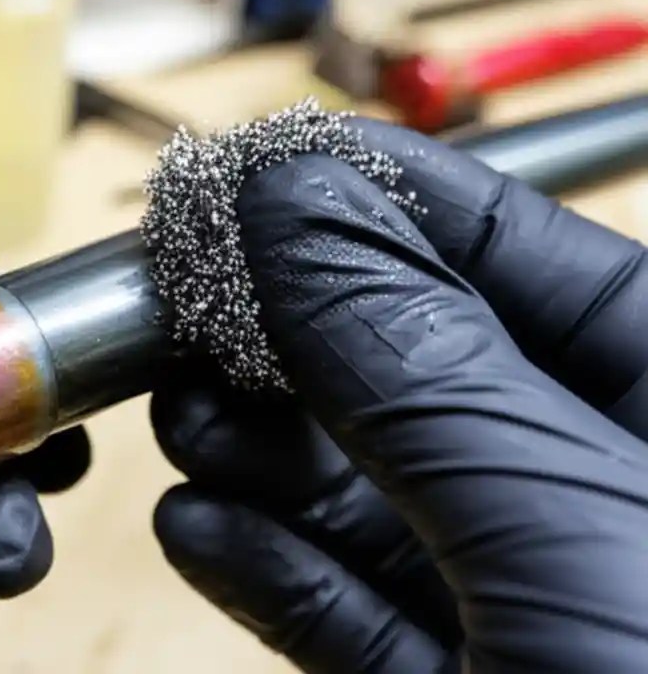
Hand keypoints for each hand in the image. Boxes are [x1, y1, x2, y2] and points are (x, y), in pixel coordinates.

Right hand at [150, 120, 647, 671]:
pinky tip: (199, 528)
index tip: (262, 169)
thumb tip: (295, 205)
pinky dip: (264, 568)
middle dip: (291, 342)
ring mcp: (520, 599)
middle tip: (188, 300)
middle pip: (417, 373)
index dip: (387, 200)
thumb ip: (415, 364)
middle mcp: (594, 495)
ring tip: (183, 420)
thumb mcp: (557, 516)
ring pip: (366, 497)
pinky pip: (345, 610)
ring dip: (254, 455)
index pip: (523, 258)